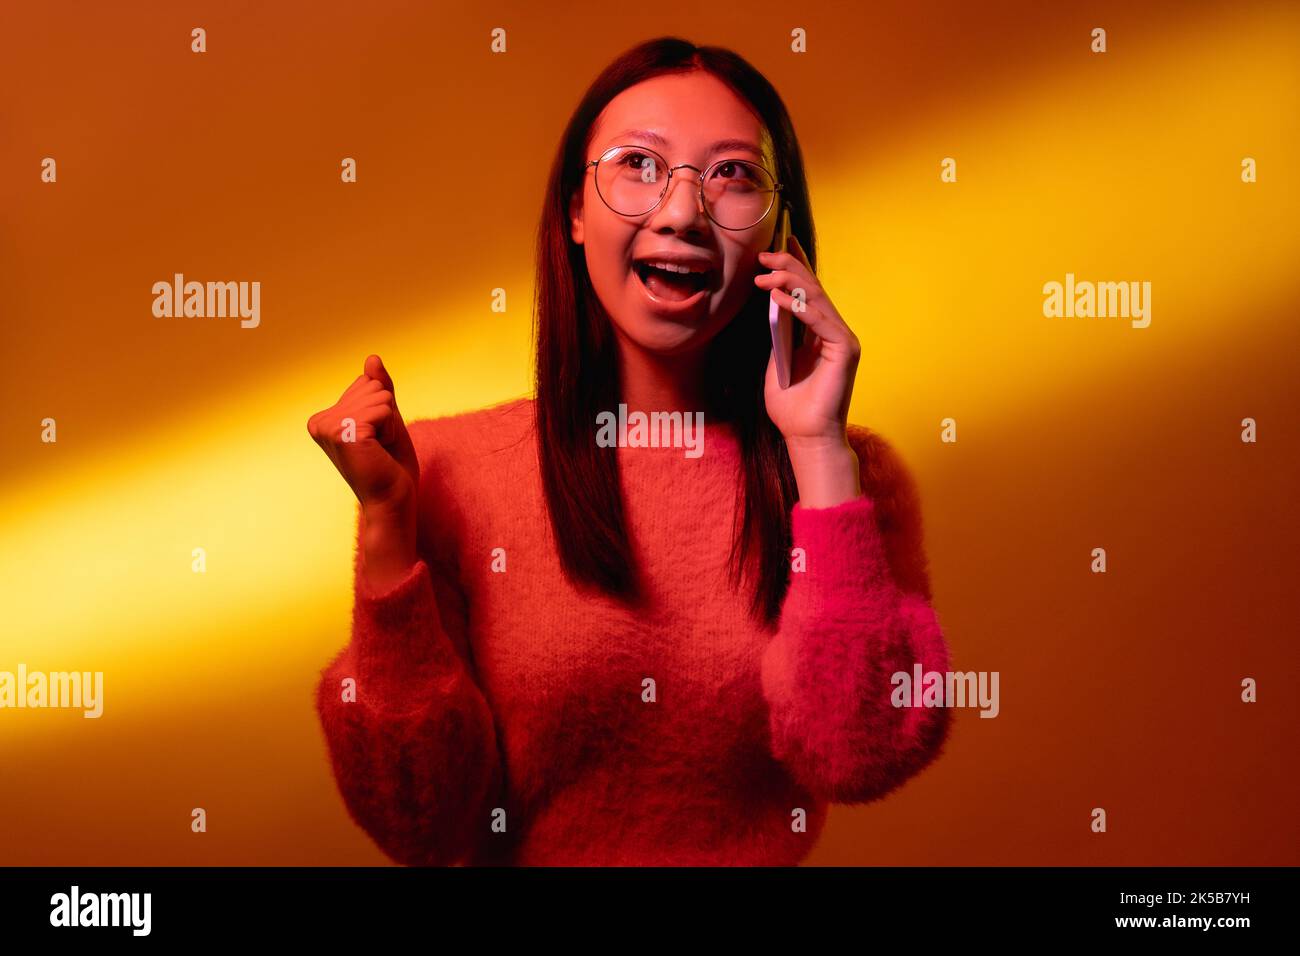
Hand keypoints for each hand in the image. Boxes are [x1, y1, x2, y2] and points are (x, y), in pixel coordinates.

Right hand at [307, 354, 419, 513]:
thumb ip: (378, 389)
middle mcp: (319, 421)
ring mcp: (328, 427)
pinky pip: (383, 410)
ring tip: (379, 449)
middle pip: (373, 386)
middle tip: (380, 446)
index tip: (376, 439)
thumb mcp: (386, 419)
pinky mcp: (343, 433)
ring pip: (380, 396)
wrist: (393, 500)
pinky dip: (391, 429)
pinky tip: (380, 450)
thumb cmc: (391, 466)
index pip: (366, 383)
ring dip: (390, 423)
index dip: (383, 410)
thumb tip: (372, 357)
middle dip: (388, 415)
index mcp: (324, 418)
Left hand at [752, 235, 860, 449]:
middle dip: (788, 266)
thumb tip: (768, 304)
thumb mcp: (775, 362)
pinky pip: (820, 320)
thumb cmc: (791, 406)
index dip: (796, 265)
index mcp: (819, 333)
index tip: (779, 243)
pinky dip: (798, 306)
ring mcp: (842, 339)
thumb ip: (777, 334)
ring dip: (788, 281)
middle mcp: (834, 331)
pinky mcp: (845, 350)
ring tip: (763, 274)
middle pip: (812, 289)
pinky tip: (776, 297)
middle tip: (763, 255)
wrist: (805, 436)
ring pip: (816, 299)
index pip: (808, 292)